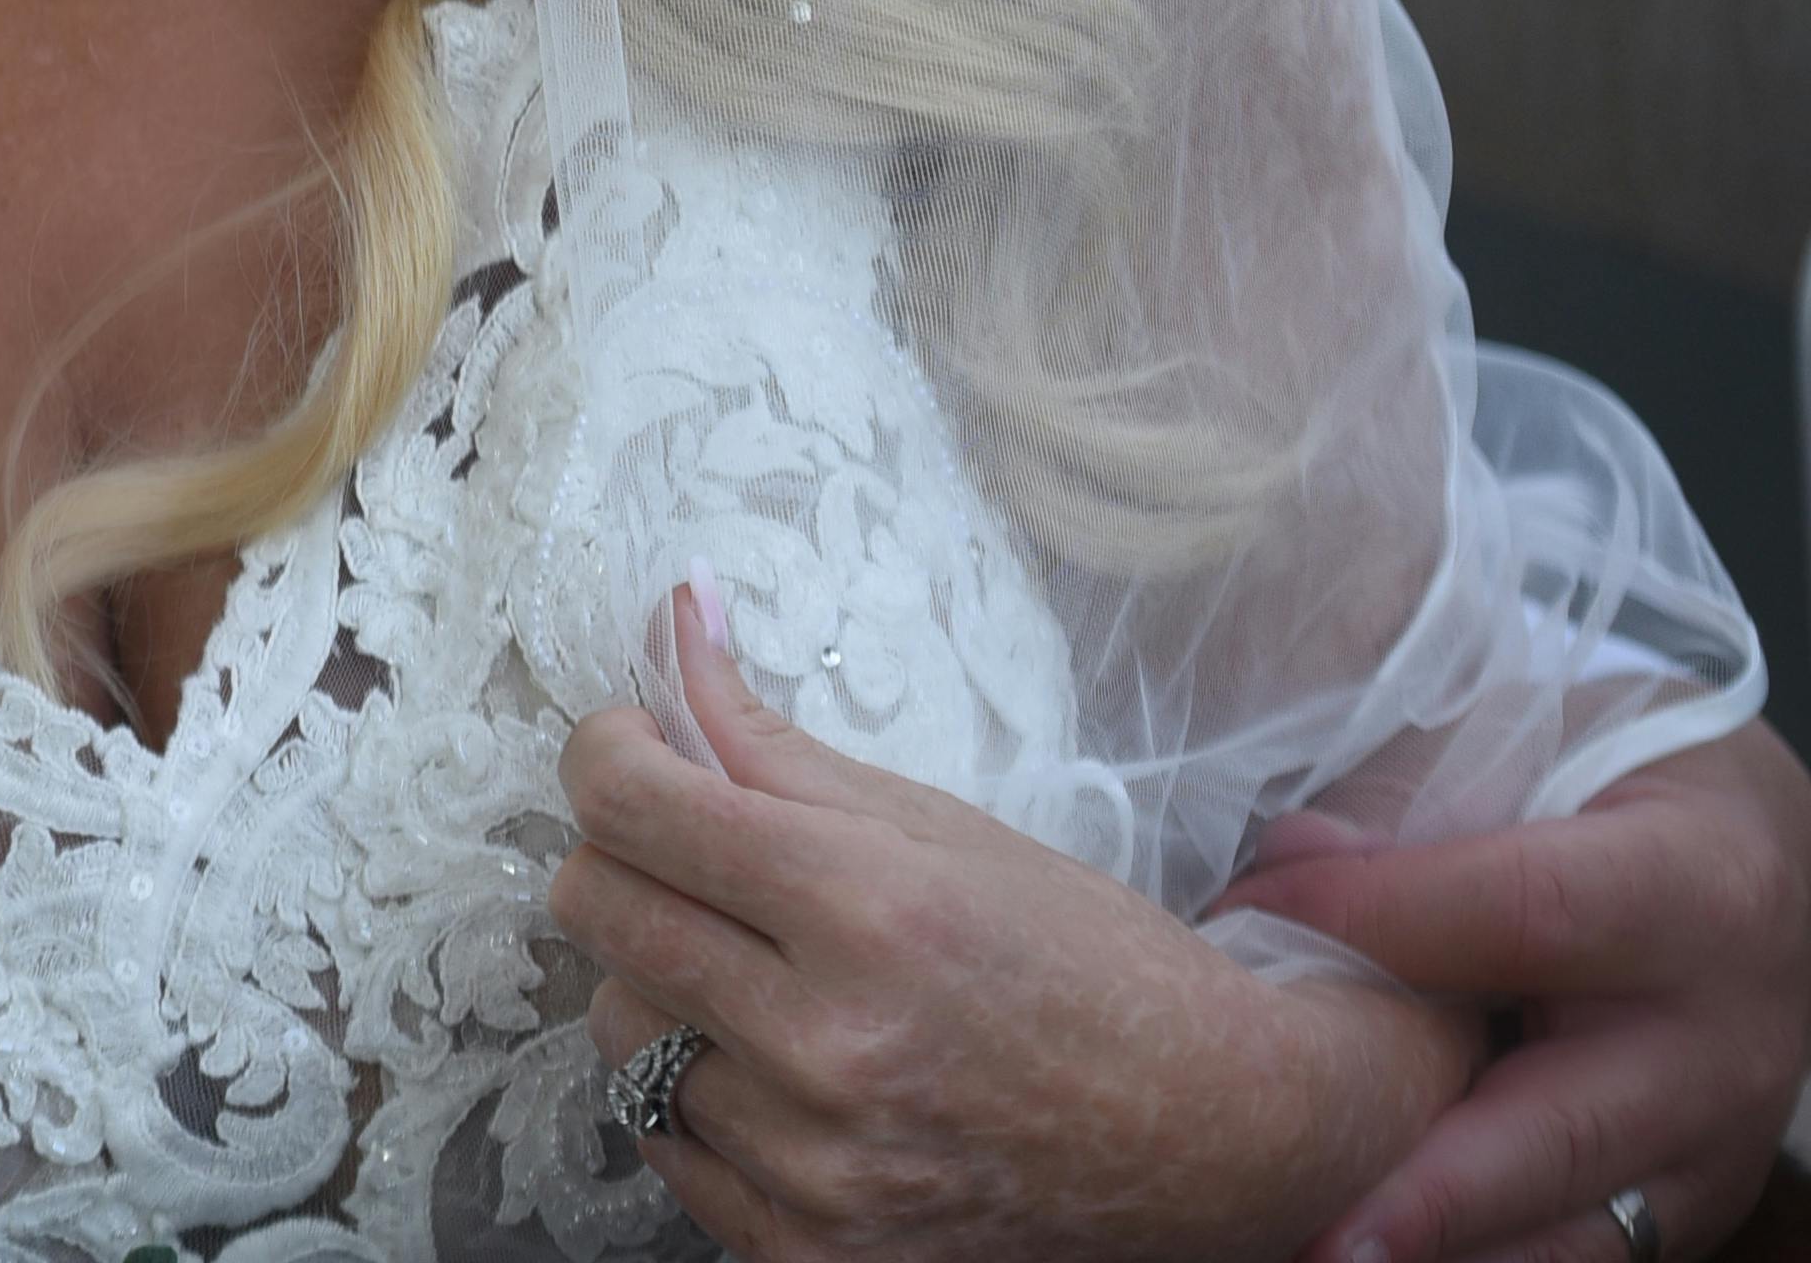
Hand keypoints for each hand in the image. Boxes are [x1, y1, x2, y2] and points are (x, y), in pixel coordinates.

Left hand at [557, 585, 1478, 1258]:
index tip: (635, 749)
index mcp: (872, 911)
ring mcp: (817, 1166)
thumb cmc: (1088, 968)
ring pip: (621, 1029)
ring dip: (668, 986)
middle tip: (697, 856)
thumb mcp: (940, 827)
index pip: (627, 804)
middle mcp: (834, 1047)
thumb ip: (768, 738)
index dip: (610, 754)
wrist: (1220, 1140)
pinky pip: (667, 1141)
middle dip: (627, 860)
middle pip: (597, 910)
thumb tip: (669, 617)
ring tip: (764, 976)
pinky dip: (703, 1093)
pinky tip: (784, 1069)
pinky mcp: (810, 1252)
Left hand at [1206, 718, 1810, 1262]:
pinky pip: (1577, 1253)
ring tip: (1312, 1254)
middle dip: (1426, 1187)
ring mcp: (1717, 1145)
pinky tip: (1365, 1247)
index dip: (1373, 921)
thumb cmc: (1617, 778)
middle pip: (1558, 1127)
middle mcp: (1723, 1041)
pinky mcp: (1690, 1206)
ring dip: (1436, 1247)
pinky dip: (1468, 1256)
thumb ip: (1410, 793)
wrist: (1757, 869)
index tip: (1238, 917)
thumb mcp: (1538, 735)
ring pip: (1574, 1231)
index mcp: (1695, 887)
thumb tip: (1285, 863)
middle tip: (1312, 1232)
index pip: (1526, 915)